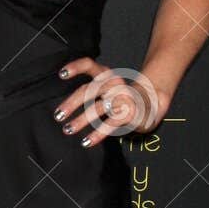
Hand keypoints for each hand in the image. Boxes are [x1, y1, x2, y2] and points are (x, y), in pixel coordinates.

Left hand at [53, 58, 167, 146]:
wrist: (150, 105)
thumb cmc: (120, 98)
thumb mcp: (106, 89)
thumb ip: (88, 91)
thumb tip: (63, 106)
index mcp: (106, 75)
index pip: (90, 65)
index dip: (75, 67)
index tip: (61, 74)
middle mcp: (114, 83)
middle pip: (89, 90)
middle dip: (71, 103)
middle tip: (58, 116)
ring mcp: (122, 97)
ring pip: (97, 108)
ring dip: (80, 120)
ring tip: (68, 130)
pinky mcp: (129, 113)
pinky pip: (109, 124)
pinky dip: (96, 134)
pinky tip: (86, 142)